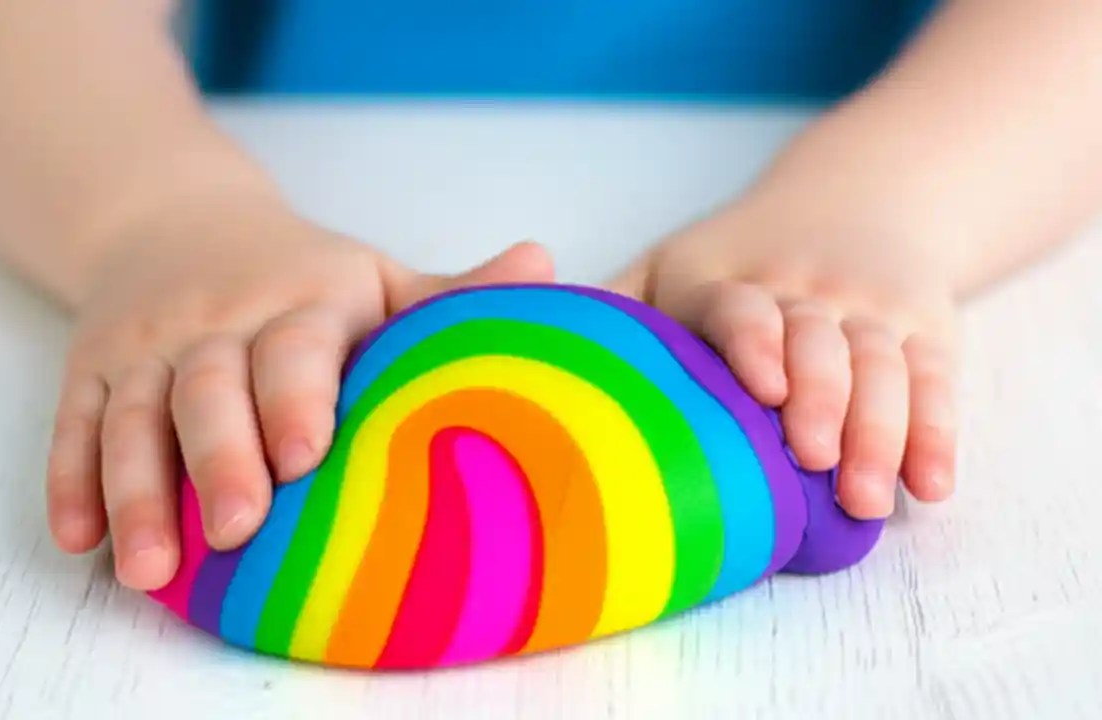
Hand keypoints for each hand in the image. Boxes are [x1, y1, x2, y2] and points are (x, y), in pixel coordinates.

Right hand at [44, 190, 553, 588]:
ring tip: (146, 569)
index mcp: (299, 299)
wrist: (170, 216)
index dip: (297, 397)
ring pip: (131, 416)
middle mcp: (215, 321)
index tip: (309, 457)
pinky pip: (72, 423)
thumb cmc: (296, 271)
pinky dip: (70, 482)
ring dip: (135, 491)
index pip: (293, 345)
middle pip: (207, 388)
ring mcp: (145, 345)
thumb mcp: (371, 275)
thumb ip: (450, 294)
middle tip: (238, 528)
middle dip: (218, 458)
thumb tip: (546, 267)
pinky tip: (78, 539)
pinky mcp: (90, 368)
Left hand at [610, 188, 957, 518]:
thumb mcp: (671, 264)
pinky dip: (937, 433)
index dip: (753, 342)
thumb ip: (614, 308)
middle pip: (822, 341)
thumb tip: (525, 360)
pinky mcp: (924, 330)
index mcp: (728, 279)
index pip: (742, 306)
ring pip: (883, 366)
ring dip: (881, 433)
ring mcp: (870, 310)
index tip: (760, 390)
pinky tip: (931, 485)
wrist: (859, 199)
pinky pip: (936, 379)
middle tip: (811, 461)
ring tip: (866, 499)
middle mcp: (805, 290)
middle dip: (822, 399)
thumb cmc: (738, 258)